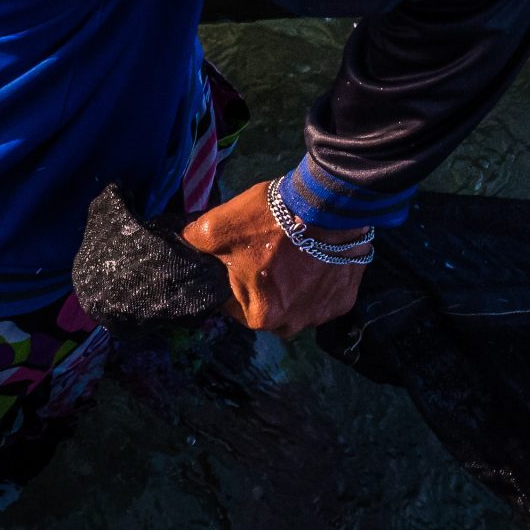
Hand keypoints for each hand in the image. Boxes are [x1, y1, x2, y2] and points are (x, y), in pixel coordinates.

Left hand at [180, 178, 366, 336]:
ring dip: (292, 289)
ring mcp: (323, 313)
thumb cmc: (268, 220)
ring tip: (290, 258)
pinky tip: (313, 259)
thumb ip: (194, 241)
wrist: (325, 205)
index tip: (236, 259)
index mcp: (261, 316)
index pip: (234, 306)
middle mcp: (295, 324)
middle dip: (262, 288)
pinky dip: (318, 283)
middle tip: (263, 256)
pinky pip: (324, 297)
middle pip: (268, 309)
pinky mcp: (345, 298)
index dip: (231, 280)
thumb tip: (184, 242)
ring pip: (298, 307)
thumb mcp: (217, 227)